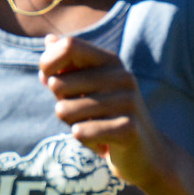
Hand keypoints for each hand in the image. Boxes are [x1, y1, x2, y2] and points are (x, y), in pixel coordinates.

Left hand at [38, 35, 175, 190]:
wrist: (146, 154)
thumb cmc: (107, 117)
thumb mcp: (85, 89)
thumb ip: (66, 67)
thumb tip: (49, 40)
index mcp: (111, 61)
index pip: (69, 45)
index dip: (47, 62)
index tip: (47, 79)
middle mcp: (122, 76)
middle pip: (58, 83)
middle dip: (59, 103)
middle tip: (81, 115)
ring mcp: (128, 101)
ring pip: (64, 110)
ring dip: (72, 125)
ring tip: (93, 128)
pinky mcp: (128, 128)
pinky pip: (80, 132)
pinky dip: (85, 141)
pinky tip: (102, 143)